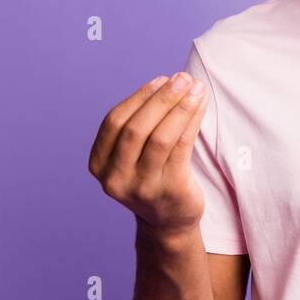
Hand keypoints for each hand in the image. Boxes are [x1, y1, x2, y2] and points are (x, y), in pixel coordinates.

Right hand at [88, 72, 209, 236]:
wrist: (168, 221)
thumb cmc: (152, 176)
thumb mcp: (132, 155)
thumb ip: (138, 125)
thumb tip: (167, 82)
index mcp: (98, 164)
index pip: (114, 122)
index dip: (138, 97)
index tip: (161, 79)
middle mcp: (115, 178)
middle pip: (136, 128)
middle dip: (161, 98)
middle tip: (183, 78)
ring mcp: (141, 187)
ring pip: (161, 137)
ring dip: (180, 107)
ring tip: (196, 87)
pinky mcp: (169, 190)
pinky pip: (182, 147)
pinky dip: (191, 121)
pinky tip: (200, 105)